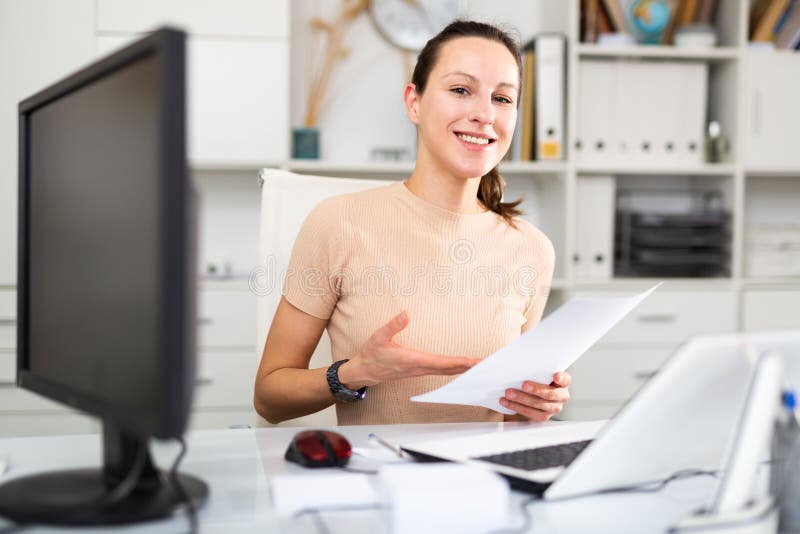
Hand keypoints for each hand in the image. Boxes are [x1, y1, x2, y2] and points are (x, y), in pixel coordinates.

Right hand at [339, 311, 479, 387]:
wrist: (365, 371)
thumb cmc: (372, 354)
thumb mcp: (379, 336)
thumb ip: (393, 325)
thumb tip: (406, 313)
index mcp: (412, 360)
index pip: (440, 362)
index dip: (458, 362)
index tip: (472, 362)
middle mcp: (419, 367)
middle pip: (448, 369)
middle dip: (467, 366)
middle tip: (485, 364)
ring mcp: (419, 370)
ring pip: (445, 371)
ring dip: (462, 368)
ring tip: (478, 365)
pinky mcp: (419, 370)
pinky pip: (440, 371)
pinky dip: (453, 369)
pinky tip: (461, 366)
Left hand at [500, 371, 571, 421]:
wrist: (532, 391)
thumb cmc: (537, 377)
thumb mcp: (541, 370)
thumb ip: (538, 367)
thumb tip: (521, 358)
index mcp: (563, 382)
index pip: (565, 379)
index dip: (561, 378)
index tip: (556, 376)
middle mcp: (562, 396)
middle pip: (550, 395)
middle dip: (536, 390)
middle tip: (523, 385)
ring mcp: (554, 408)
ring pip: (538, 405)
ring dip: (522, 399)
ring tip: (508, 394)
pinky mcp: (543, 416)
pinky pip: (530, 414)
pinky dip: (516, 407)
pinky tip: (506, 402)